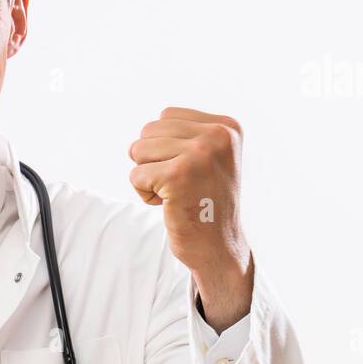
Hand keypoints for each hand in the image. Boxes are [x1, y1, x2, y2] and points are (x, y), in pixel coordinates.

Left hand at [127, 106, 251, 330]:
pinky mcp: (178, 175)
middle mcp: (217, 135)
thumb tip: (145, 130)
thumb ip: (186, 135)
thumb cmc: (205, 203)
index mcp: (227, 127)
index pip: (166, 116)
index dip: (165, 147)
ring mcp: (199, 153)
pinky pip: (135, 175)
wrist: (219, 248)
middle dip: (153, 161)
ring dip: (148, 176)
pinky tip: (169, 205)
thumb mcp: (209, 158)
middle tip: (180, 186)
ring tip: (174, 193)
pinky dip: (144, 194)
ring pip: (138, 150)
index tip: (191, 172)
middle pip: (149, 130)